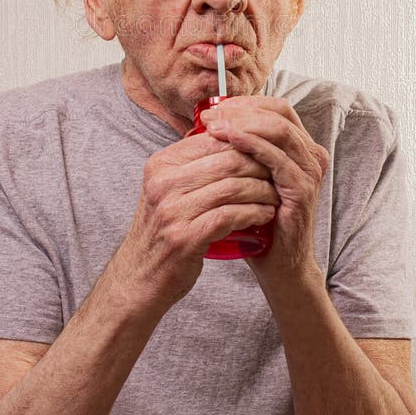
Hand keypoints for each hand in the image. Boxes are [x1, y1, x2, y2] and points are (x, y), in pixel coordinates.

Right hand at [112, 131, 280, 314]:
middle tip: (277, 174)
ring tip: (275, 195)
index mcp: (161, 164)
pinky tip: (265, 214)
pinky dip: (254, 212)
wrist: (139, 276)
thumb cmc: (163, 230)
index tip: (266, 153)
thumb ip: (192, 165)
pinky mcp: (184, 237)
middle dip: (260, 165)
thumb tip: (232, 138)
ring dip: (262, 190)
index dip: (246, 144)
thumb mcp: (167, 189)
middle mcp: (163, 183)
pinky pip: (230, 215)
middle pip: (227, 160)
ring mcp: (172, 210)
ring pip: (233, 187)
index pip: (213, 140)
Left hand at [199, 96, 329, 281]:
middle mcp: (311, 155)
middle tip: (210, 115)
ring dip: (243, 124)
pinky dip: (251, 144)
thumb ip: (239, 150)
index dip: (246, 103)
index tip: (214, 108)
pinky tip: (229, 140)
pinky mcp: (302, 190)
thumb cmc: (258, 219)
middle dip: (241, 110)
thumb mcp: (248, 178)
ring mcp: (309, 172)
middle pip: (278, 114)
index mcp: (300, 148)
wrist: (277, 264)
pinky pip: (276, 159)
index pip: (276, 108)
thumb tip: (206, 122)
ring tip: (213, 126)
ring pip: (278, 131)